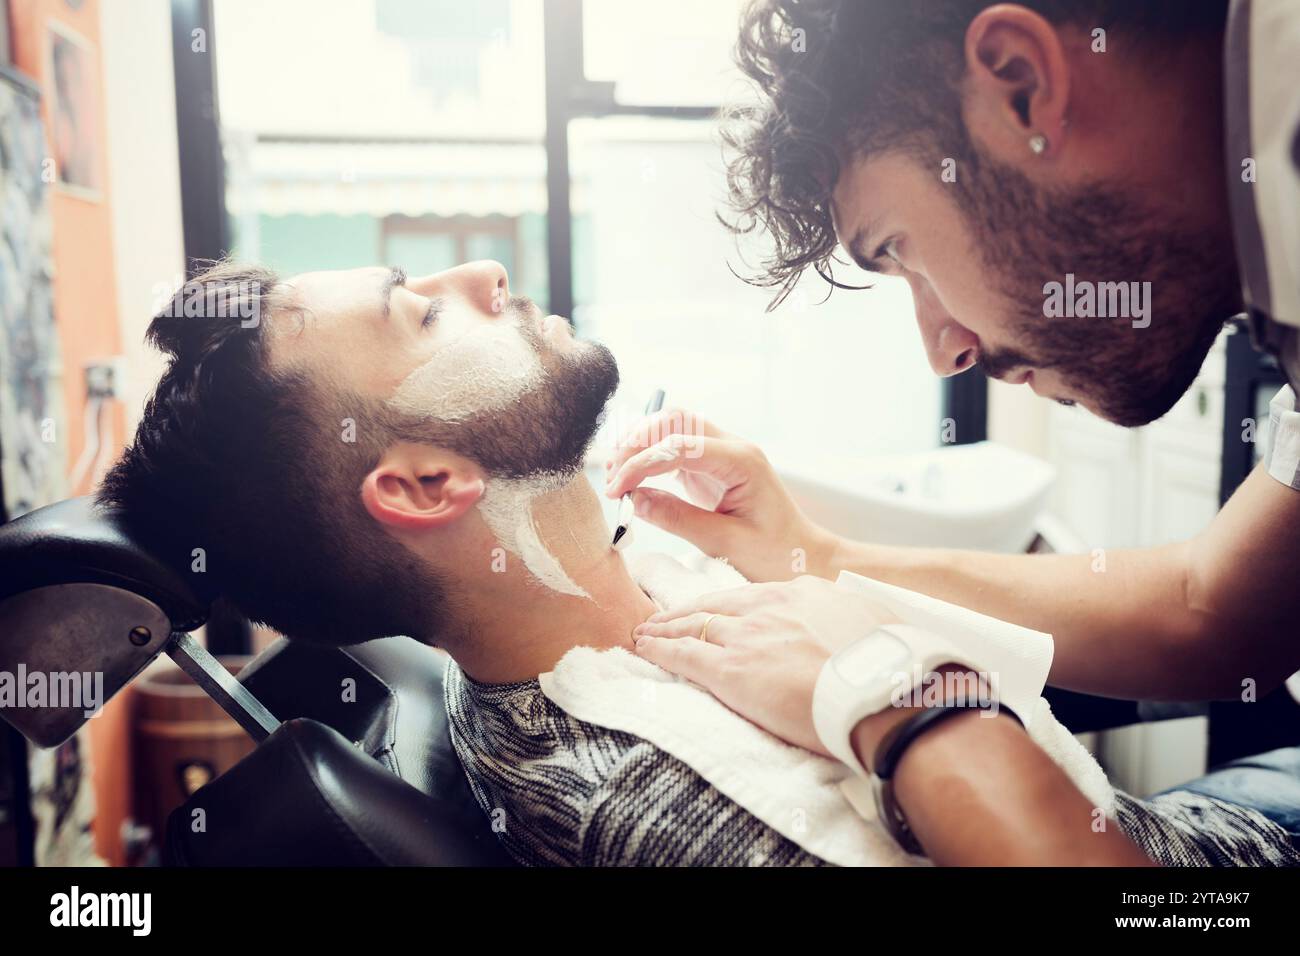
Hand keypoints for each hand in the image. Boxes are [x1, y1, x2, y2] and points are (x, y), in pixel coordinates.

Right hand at [604, 408, 838, 581]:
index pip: (679, 446)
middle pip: (674, 421)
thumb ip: (677, 519)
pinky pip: (675, 449)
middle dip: (636, 442)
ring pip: (673, 427)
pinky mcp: (712, 467)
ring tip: (614, 475)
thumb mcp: (724, 543)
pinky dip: (650, 458)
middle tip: (610, 476)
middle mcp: (732, 448)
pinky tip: (631, 479)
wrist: (804, 558)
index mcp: (741, 462)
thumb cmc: (775, 554)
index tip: (615, 489)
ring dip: (640, 445)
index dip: (641, 463)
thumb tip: (633, 500)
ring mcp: (722, 454)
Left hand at [632, 575, 896, 755]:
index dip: (726, 606)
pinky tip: (643, 648)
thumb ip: (853, 622)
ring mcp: (747, 636)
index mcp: (802, 594)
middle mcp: (768, 608)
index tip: (714, 611)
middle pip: (714, 605)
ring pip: (692, 625)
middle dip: (684, 611)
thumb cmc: (889, 665)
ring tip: (645, 633)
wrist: (881, 689)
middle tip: (661, 617)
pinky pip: (683, 654)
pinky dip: (659, 649)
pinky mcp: (731, 670)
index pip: (750, 596)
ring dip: (664, 629)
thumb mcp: (875, 624)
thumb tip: (859, 630)